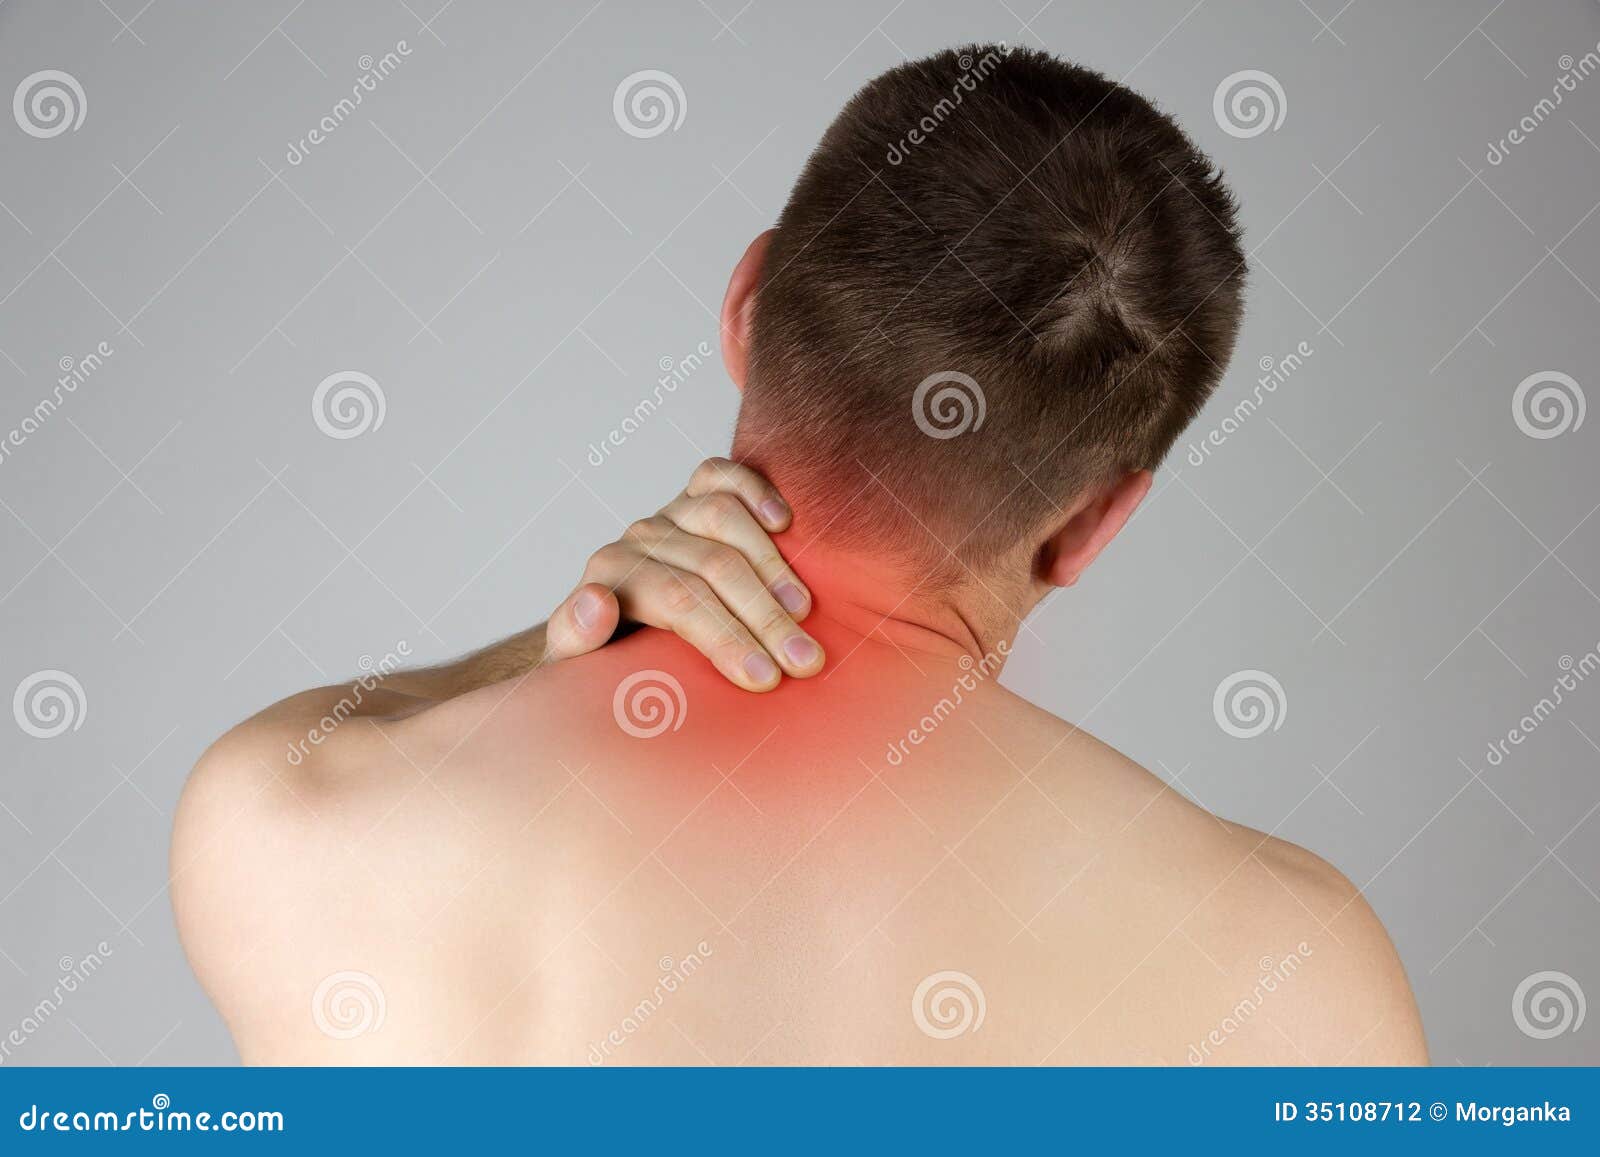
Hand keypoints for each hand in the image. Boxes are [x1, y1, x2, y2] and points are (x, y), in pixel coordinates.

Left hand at [543, 458, 823, 690]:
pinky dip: (756, 489)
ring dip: (773, 565)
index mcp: (610, 575)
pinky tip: (785, 522)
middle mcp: (640, 537)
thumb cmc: (608, 662)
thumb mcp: (577, 667)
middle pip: (713, 565)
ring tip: (805, 612)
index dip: (725, 638)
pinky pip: (722, 476)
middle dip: (764, 617)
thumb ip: (573, 637)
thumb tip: (597, 600)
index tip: (764, 680)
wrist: (611, 634)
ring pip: (724, 517)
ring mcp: (671, 513)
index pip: (677, 601)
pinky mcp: (695, 496)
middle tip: (805, 661)